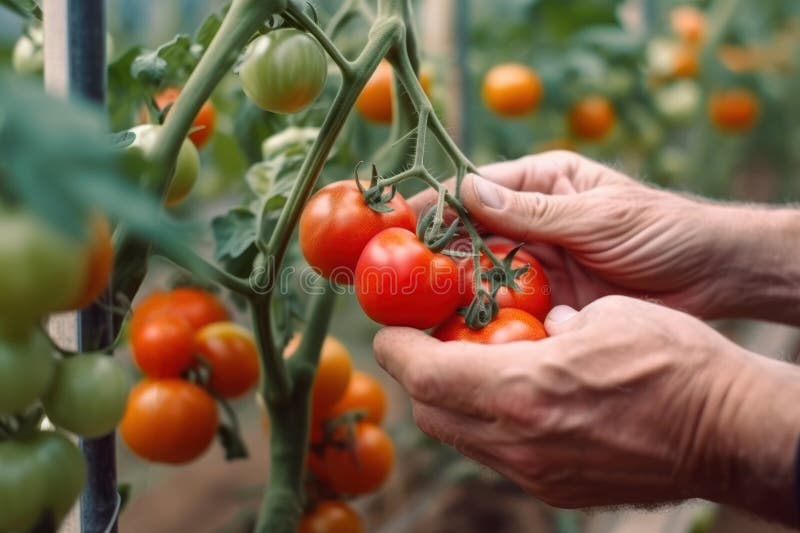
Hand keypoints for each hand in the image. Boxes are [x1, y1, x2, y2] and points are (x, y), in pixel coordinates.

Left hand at [374, 296, 799, 522]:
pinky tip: (510, 400)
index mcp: (523, 390)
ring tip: (465, 369)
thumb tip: (538, 329)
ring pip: (462, 440)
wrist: (730, 431)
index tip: (389, 332)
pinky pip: (498, 458)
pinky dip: (487, 427)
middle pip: (432, 414)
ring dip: (450, 404)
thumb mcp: (605, 315)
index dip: (396, 350)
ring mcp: (538, 475)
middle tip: (424, 346)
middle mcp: (520, 442)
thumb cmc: (675, 360)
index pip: (425, 374)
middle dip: (417, 378)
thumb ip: (551, 325)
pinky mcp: (559, 491)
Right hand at [410, 151, 790, 319]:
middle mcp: (529, 224)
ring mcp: (537, 266)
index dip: (433, 207)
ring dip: (454, 293)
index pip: (473, 191)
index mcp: (539, 185)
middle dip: (432, 256)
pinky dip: (485, 322)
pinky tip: (460, 335)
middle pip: (468, 238)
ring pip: (482, 277)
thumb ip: (533, 211)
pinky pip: (507, 311)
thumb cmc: (663, 228)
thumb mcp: (597, 215)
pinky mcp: (548, 304)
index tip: (394, 226)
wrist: (715, 277)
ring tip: (415, 312)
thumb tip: (466, 191)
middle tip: (392, 279)